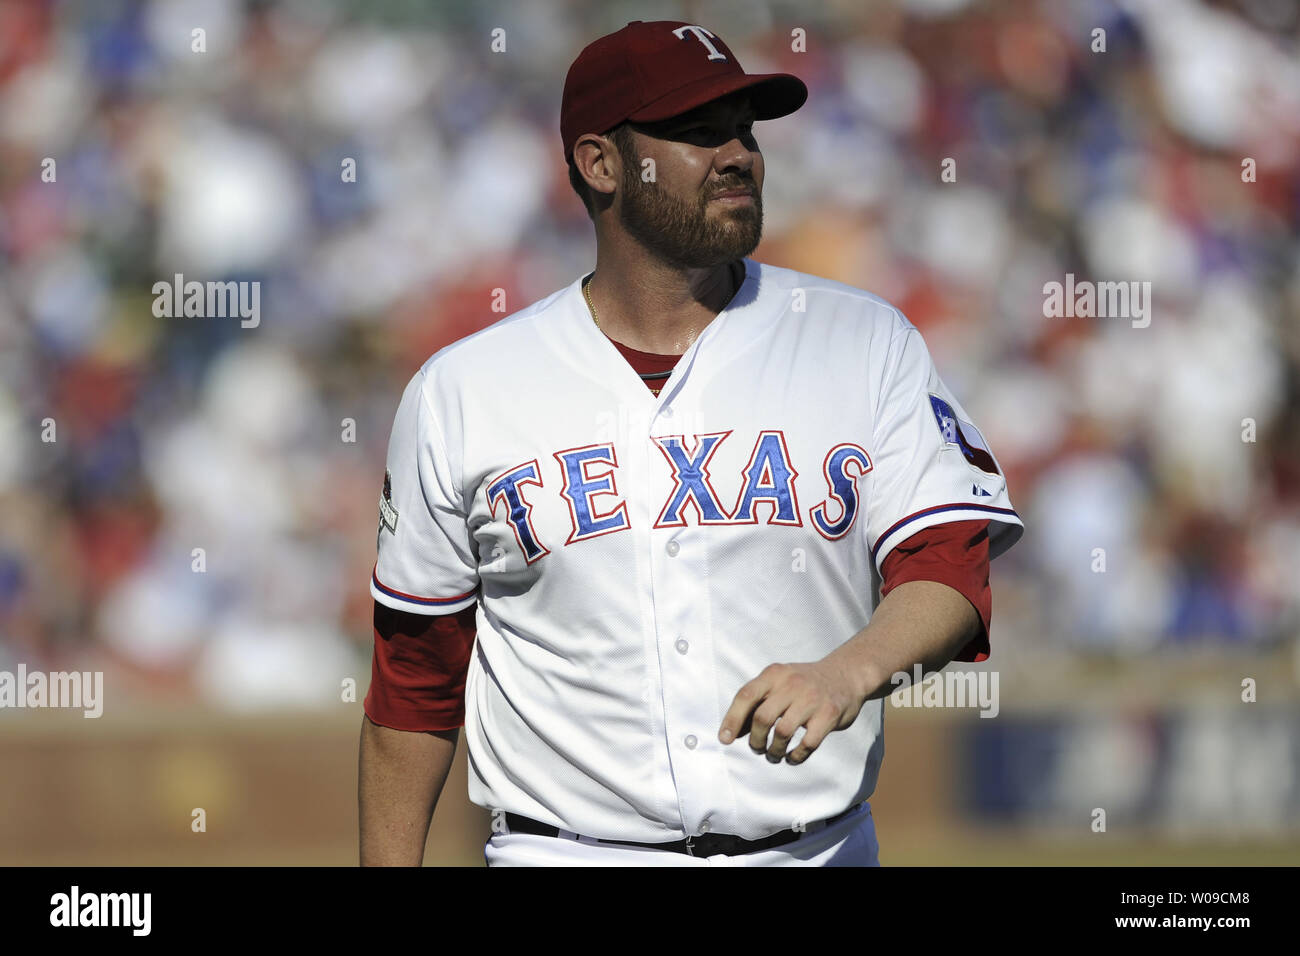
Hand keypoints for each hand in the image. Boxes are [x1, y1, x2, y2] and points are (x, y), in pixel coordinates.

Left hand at [717, 659, 868, 764]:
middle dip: (755, 740)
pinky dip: (795, 756)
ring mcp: (811, 699)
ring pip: (782, 733)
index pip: (746, 696)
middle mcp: (791, 683)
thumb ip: (758, 701)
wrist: (846, 675)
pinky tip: (792, 757)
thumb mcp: (780, 681)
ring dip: (774, 751)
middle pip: (762, 718)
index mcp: (774, 674)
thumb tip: (732, 731)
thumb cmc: (804, 684)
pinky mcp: (829, 715)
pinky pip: (807, 744)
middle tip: (758, 748)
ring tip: (774, 755)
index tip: (725, 739)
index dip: (732, 719)